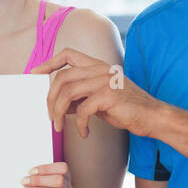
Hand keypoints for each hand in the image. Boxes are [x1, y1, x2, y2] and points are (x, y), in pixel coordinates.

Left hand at [22, 161, 72, 187]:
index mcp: (65, 175)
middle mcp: (68, 186)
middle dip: (39, 180)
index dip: (46, 168)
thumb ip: (36, 176)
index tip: (31, 172)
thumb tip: (26, 176)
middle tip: (24, 181)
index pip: (62, 168)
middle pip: (59, 180)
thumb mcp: (40, 180)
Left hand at [29, 48, 160, 138]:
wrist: (152, 116)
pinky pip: (82, 109)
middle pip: (62, 77)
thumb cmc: (126, 109)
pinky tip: (84, 132)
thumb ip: (79, 98)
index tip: (35, 72)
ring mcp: (105, 80)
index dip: (49, 62)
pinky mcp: (109, 95)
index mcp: (98, 66)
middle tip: (49, 116)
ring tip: (59, 127)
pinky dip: (79, 124)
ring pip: (68, 91)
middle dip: (50, 98)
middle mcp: (100, 69)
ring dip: (58, 112)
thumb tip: (57, 105)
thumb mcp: (97, 101)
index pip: (68, 54)